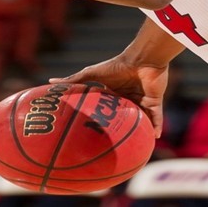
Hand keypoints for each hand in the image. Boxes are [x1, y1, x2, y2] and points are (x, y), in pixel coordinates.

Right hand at [50, 57, 169, 137]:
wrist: (141, 59)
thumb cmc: (117, 65)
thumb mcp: (92, 74)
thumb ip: (74, 80)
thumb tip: (50, 82)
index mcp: (114, 93)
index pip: (108, 110)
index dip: (103, 121)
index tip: (95, 133)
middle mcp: (129, 98)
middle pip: (125, 117)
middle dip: (122, 130)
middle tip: (115, 146)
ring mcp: (142, 100)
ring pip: (141, 120)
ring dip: (140, 132)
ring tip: (136, 148)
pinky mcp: (155, 101)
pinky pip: (156, 117)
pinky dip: (155, 127)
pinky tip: (154, 139)